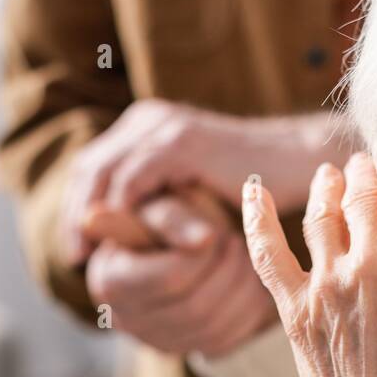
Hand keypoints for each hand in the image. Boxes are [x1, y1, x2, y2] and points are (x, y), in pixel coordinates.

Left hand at [62, 99, 352, 265]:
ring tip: (92, 255)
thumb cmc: (256, 188)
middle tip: (76, 256)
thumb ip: (161, 206)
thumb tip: (128, 241)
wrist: (301, 164)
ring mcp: (166, 127)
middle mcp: (150, 120)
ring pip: (105, 171)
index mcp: (149, 128)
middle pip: (91, 166)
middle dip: (77, 213)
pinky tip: (124, 242)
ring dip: (94, 217)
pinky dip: (124, 211)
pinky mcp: (184, 144)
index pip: (94, 166)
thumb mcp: (194, 198)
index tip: (77, 250)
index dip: (77, 207)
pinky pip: (135, 178)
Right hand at [85, 192, 277, 357]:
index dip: (201, 255)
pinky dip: (247, 312)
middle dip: (226, 273)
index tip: (215, 232)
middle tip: (238, 242)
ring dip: (242, 290)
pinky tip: (251, 282)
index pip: (170, 278)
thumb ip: (175, 219)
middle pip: (194, 309)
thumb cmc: (157, 219)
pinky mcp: (187, 350)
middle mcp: (128, 320)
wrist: (163, 245)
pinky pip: (227, 340)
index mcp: (111, 282)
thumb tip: (205, 239)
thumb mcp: (156, 207)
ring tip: (246, 258)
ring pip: (214, 328)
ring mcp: (158, 342)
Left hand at [240, 152, 376, 376]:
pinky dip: (256, 216)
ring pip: (322, 212)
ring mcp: (328, 284)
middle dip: (367, 174)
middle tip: (367, 166)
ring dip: (327, 187)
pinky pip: (268, 251)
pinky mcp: (295, 309)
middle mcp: (373, 262)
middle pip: (366, 193)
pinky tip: (253, 189)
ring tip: (330, 176)